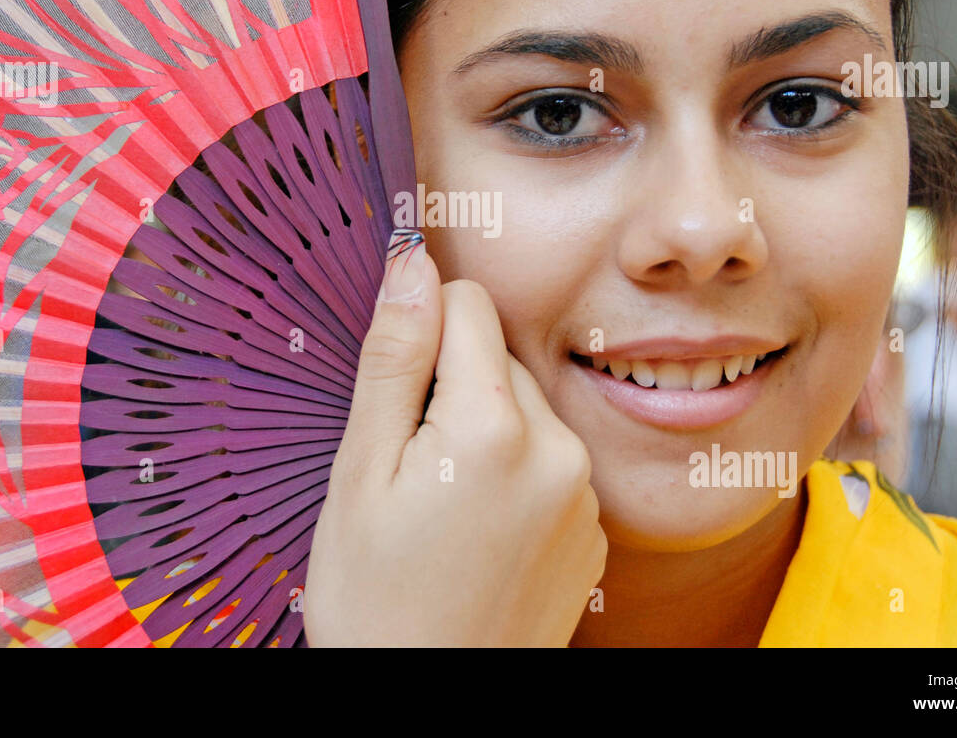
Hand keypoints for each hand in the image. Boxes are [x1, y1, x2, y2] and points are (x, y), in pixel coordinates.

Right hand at [303, 230, 606, 645]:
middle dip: (452, 388)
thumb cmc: (376, 600)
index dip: (421, 332)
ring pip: (527, 410)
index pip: (469, 305)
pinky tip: (478, 530)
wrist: (426, 707)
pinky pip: (552, 462)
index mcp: (495, 427)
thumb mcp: (361, 473)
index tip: (397, 386)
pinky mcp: (595, 529)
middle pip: (499, 359)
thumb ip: (394, 358)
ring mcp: (585, 495)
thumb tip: (411, 262)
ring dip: (486, 431)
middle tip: (410, 466)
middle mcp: (561, 451)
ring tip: (443, 504)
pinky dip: (516, 475)